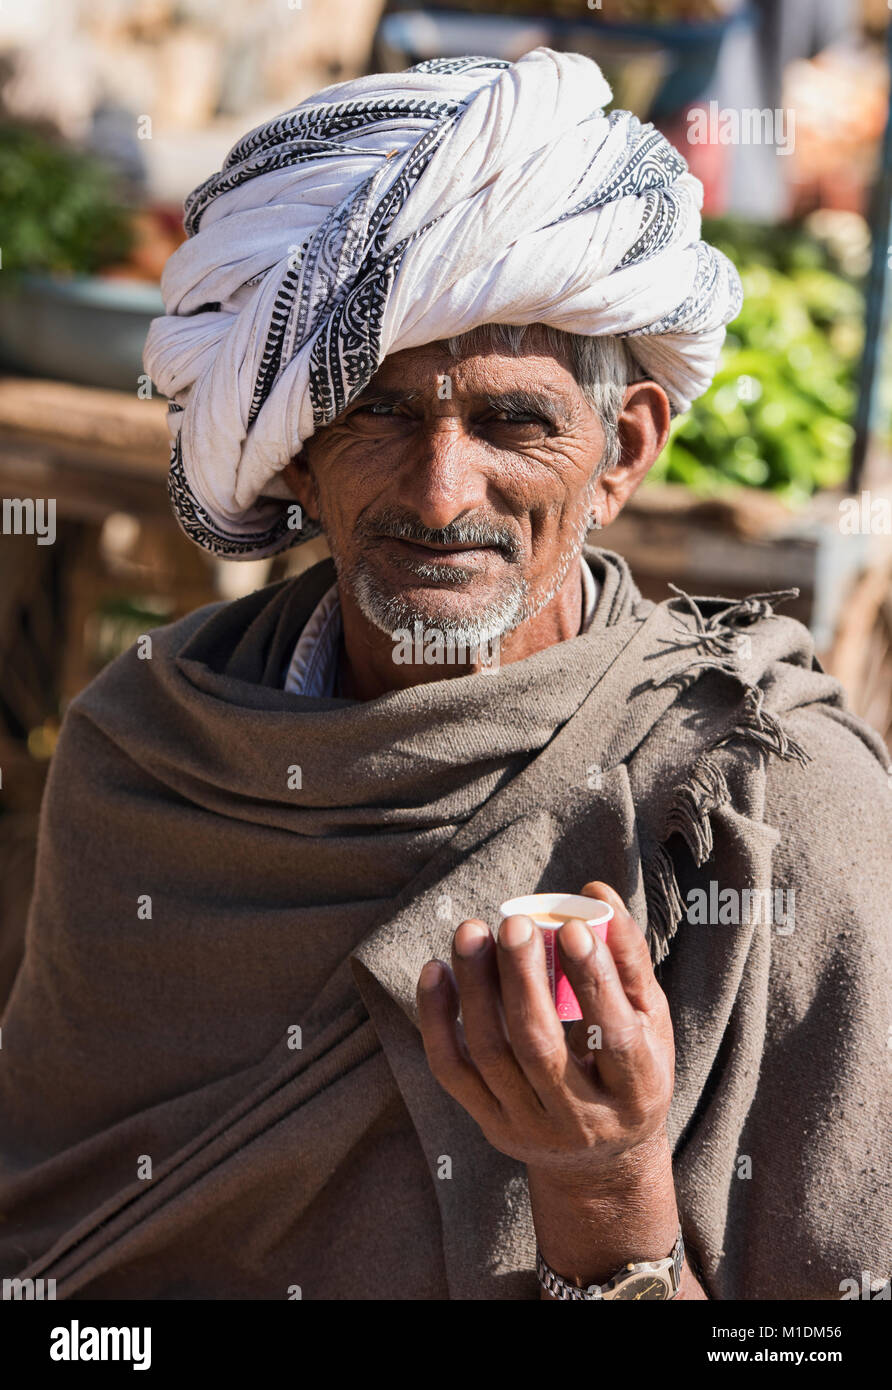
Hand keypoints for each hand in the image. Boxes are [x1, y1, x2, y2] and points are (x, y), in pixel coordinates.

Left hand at [416, 881, 674, 1184]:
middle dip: (521, 980)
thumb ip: (627, 958)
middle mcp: (582, 1118)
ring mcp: (529, 1126)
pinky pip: (451, 1069)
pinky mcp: (489, 1123)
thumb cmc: (630, 1069)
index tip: (570, 927)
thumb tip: (595, 892)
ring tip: (471, 931)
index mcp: (636, 1090)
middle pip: (540, 1046)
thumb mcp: (649, 1021)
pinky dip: (436, 1018)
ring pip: (490, 1053)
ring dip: (475, 987)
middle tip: (513, 923)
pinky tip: (436, 969)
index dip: (593, 979)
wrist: (602, 1162)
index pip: (613, 1034)